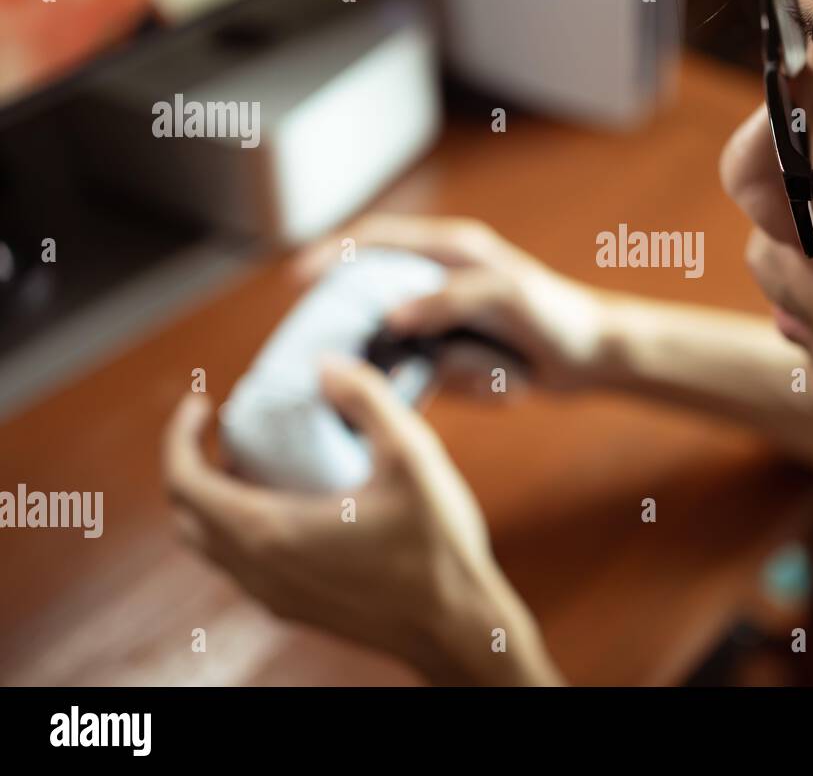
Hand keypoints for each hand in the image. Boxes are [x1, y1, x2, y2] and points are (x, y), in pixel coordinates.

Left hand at [163, 355, 561, 684]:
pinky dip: (241, 526)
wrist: (456, 626)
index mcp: (268, 531)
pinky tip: (292, 502)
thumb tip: (324, 364)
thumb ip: (366, 398)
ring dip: (217, 497)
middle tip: (226, 428)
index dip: (180, 435)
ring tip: (258, 459)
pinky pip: (241, 563)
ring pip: (211, 544)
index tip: (203, 403)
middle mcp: (257, 569)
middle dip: (193, 463)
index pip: (183, 481)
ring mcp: (273, 595)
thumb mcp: (410, 455)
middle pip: (187, 514)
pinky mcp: (295, 607)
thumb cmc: (435, 545)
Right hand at [296, 215, 613, 394]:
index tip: (296, 282)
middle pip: (373, 292)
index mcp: (450, 249)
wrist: (595, 355)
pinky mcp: (455, 349)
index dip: (332, 254)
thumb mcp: (506, 299)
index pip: (376, 239)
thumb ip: (448, 300)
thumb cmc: (557, 316)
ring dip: (426, 364)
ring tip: (466, 373)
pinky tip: (491, 384)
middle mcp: (441, 277)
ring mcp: (445, 316)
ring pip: (401, 340)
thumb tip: (391, 317)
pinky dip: (452, 382)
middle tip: (343, 352)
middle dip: (364, 325)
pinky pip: (429, 368)